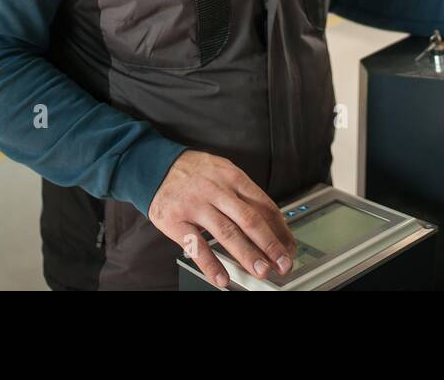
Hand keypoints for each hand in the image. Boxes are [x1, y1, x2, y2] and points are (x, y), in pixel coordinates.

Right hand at [148, 150, 295, 287]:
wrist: (154, 165)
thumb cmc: (194, 173)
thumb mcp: (223, 172)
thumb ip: (244, 195)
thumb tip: (271, 224)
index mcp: (232, 177)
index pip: (263, 205)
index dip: (279, 229)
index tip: (289, 247)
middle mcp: (217, 190)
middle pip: (249, 219)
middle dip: (269, 244)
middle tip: (283, 263)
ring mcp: (196, 205)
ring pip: (226, 232)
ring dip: (246, 254)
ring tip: (261, 271)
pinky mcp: (175, 220)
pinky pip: (196, 245)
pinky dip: (210, 264)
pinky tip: (222, 278)